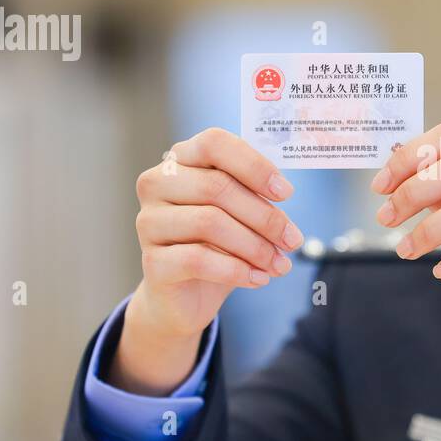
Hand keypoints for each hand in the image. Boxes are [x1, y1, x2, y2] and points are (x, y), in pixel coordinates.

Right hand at [115, 128, 302, 393]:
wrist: (187, 297)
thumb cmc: (217, 246)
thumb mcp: (239, 213)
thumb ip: (255, 194)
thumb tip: (282, 191)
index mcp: (180, 161)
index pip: (213, 143)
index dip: (253, 165)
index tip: (285, 193)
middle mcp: (157, 185)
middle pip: (216, 187)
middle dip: (265, 216)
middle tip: (292, 240)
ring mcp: (148, 222)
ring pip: (209, 223)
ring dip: (255, 246)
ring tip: (279, 264)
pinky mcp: (152, 262)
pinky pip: (198, 260)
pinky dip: (236, 270)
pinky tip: (258, 279)